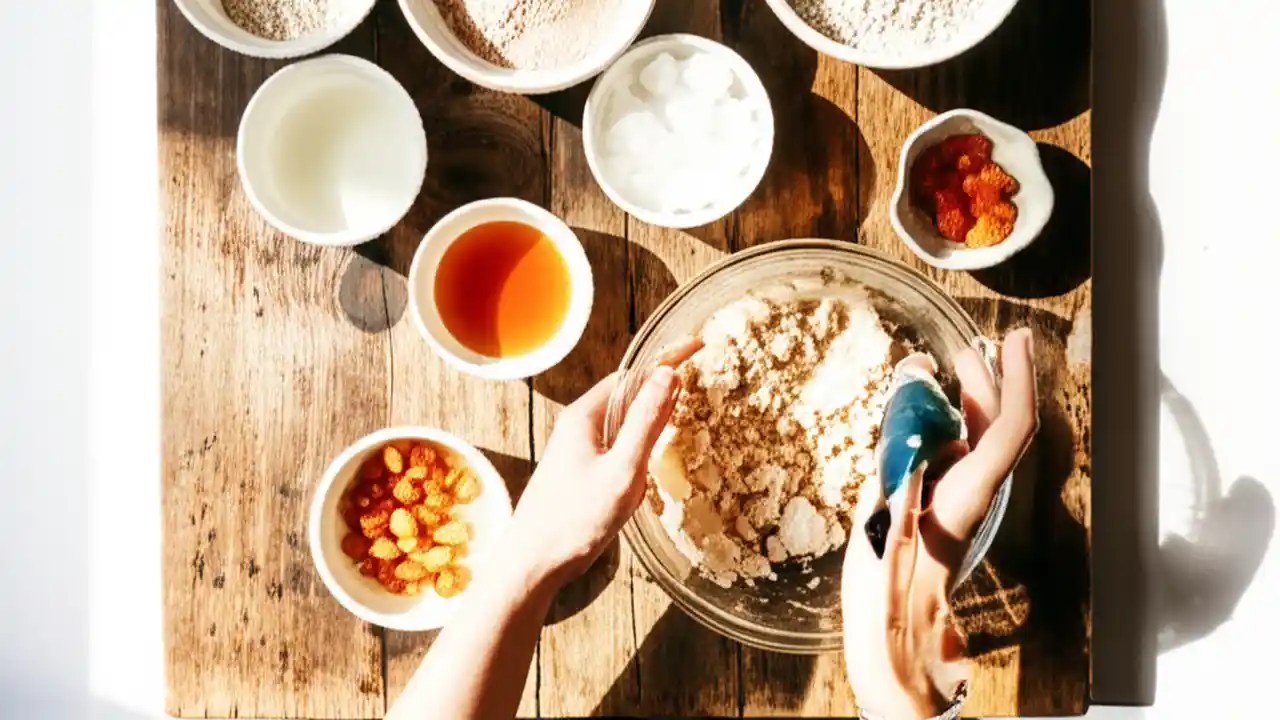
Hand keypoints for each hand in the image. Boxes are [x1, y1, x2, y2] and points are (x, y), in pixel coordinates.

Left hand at [504, 340, 701, 587]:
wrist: (531, 565)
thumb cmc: (574, 521)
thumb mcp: (621, 471)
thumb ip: (646, 423)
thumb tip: (668, 375)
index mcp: (586, 416)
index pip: (635, 374)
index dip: (668, 358)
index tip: (699, 344)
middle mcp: (579, 426)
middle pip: (629, 395)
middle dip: (661, 386)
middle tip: (698, 377)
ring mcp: (578, 450)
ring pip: (625, 424)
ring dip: (651, 422)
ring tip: (683, 413)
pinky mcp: (581, 473)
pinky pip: (618, 448)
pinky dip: (639, 449)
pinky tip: (648, 466)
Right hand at [843, 329, 1036, 718]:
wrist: (893, 635)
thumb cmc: (889, 588)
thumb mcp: (887, 518)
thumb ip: (902, 450)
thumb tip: (913, 392)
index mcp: (969, 493)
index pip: (1011, 426)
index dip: (1017, 379)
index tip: (1014, 339)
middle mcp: (974, 492)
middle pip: (998, 424)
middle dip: (990, 378)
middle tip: (971, 344)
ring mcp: (959, 500)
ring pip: (977, 438)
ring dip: (969, 399)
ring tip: (948, 367)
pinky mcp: (943, 508)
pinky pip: (953, 454)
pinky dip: (944, 425)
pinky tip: (922, 417)